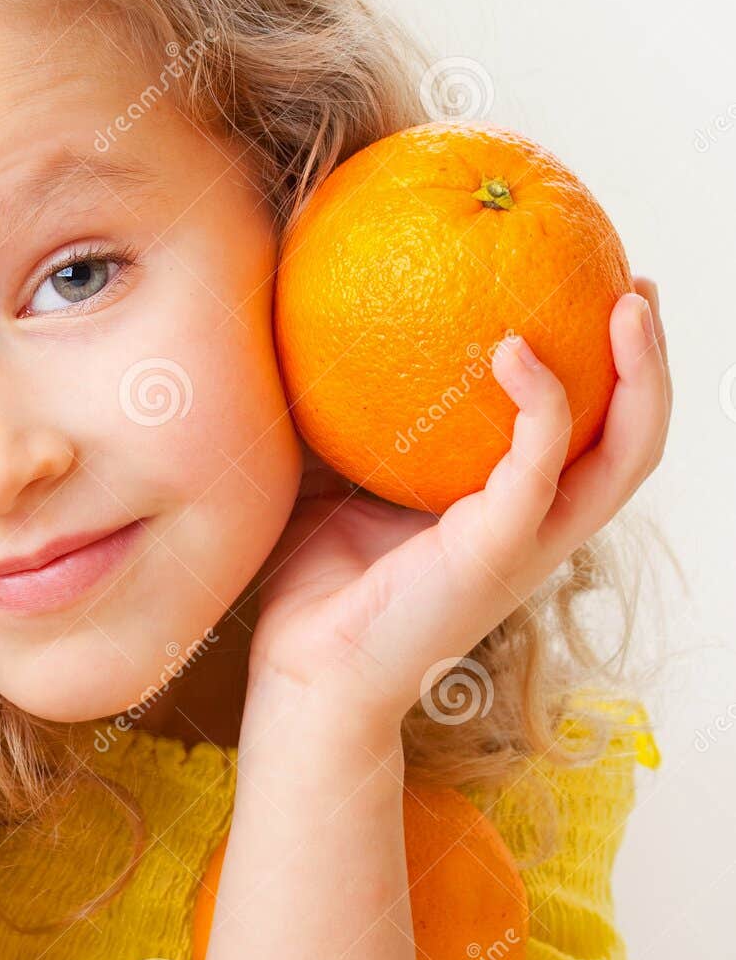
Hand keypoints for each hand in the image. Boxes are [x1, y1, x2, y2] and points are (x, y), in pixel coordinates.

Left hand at [246, 279, 670, 731]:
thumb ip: (351, 420)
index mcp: (509, 513)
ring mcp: (525, 543)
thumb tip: (324, 335)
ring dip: (640, 377)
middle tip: (638, 288)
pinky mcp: (497, 551)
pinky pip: (537, 464)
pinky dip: (542, 403)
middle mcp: (535, 528)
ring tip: (629, 303)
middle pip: (633, 442)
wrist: (307, 671)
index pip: (586, 439)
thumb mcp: (336, 481)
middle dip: (652, 364)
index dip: (610, 375)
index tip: (596, 297)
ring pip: (623, 456)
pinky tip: (512, 350)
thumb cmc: (317, 585)